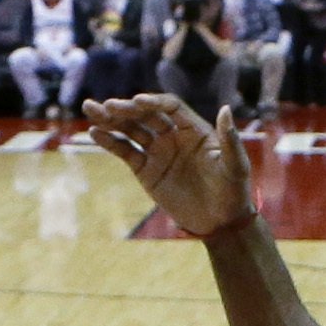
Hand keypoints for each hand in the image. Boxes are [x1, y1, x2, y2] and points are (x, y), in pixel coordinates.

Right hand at [84, 93, 256, 238]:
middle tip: (108, 106)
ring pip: (131, 130)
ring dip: (111, 119)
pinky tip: (95, 133)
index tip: (138, 102)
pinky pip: (125, 152)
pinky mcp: (146, 170)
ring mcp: (158, 152)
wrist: (221, 223)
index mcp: (193, 129)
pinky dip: (110, 142)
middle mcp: (173, 136)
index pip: (169, 107)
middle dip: (126, 109)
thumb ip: (230, 140)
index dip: (153, 102)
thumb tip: (225, 110)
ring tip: (90, 109)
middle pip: (145, 115)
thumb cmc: (233, 192)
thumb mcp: (235, 166)